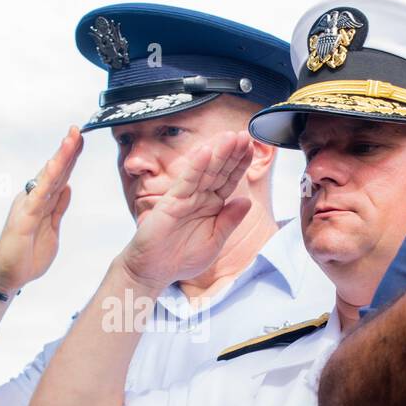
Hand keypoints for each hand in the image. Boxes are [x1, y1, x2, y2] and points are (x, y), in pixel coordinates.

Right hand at [0, 128, 81, 294]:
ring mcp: (27, 206)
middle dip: (67, 150)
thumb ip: (58, 208)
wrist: (9, 277)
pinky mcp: (23, 217)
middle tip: (78, 129)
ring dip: (60, 157)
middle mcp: (33, 199)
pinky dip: (47, 180)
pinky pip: (38, 196)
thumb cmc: (28, 255)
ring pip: (47, 177)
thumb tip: (68, 188)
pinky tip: (55, 165)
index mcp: (41, 202)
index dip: (70, 158)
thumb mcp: (52, 230)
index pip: (59, 176)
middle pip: (54, 171)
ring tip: (71, 138)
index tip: (81, 139)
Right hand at [118, 131, 254, 289]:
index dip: (240, 164)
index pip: (229, 180)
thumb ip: (229, 222)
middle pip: (219, 171)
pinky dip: (195, 167)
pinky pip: (186, 182)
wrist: (154, 271)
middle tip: (245, 134)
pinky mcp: (171, 202)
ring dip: (218, 153)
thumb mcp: (214, 242)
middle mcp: (200, 198)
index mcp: (213, 206)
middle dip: (232, 153)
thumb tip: (247, 202)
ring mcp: (185, 198)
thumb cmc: (182, 259)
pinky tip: (205, 152)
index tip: (251, 147)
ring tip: (231, 137)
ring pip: (205, 172)